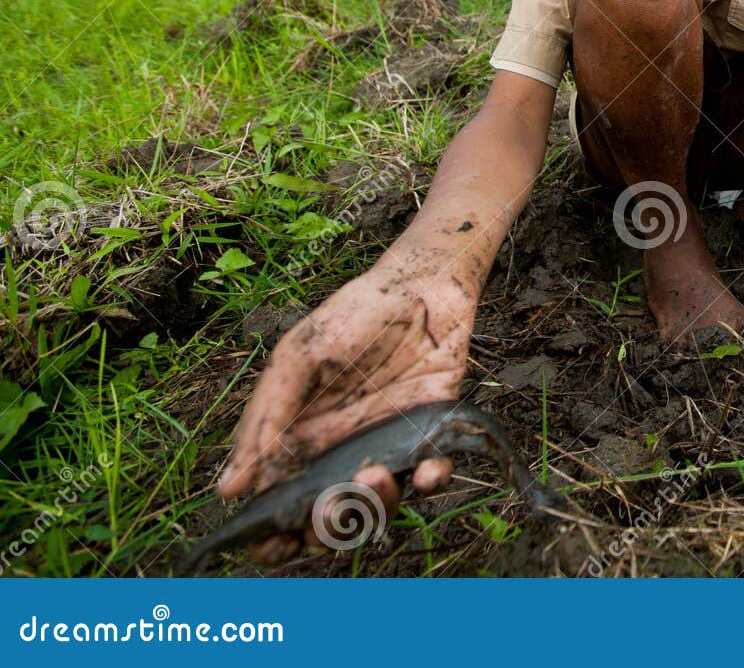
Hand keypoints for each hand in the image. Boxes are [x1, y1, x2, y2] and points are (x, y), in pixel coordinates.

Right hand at [217, 260, 477, 563]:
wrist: (423, 284)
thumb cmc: (354, 313)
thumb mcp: (299, 355)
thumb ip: (268, 416)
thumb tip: (230, 487)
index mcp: (298, 435)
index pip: (278, 500)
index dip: (272, 532)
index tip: (272, 543)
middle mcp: (339, 449)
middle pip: (326, 515)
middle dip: (324, 529)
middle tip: (328, 511)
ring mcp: (384, 445)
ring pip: (376, 504)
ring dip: (374, 505)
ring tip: (372, 475)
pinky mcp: (429, 434)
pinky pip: (428, 474)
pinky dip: (428, 482)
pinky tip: (423, 473)